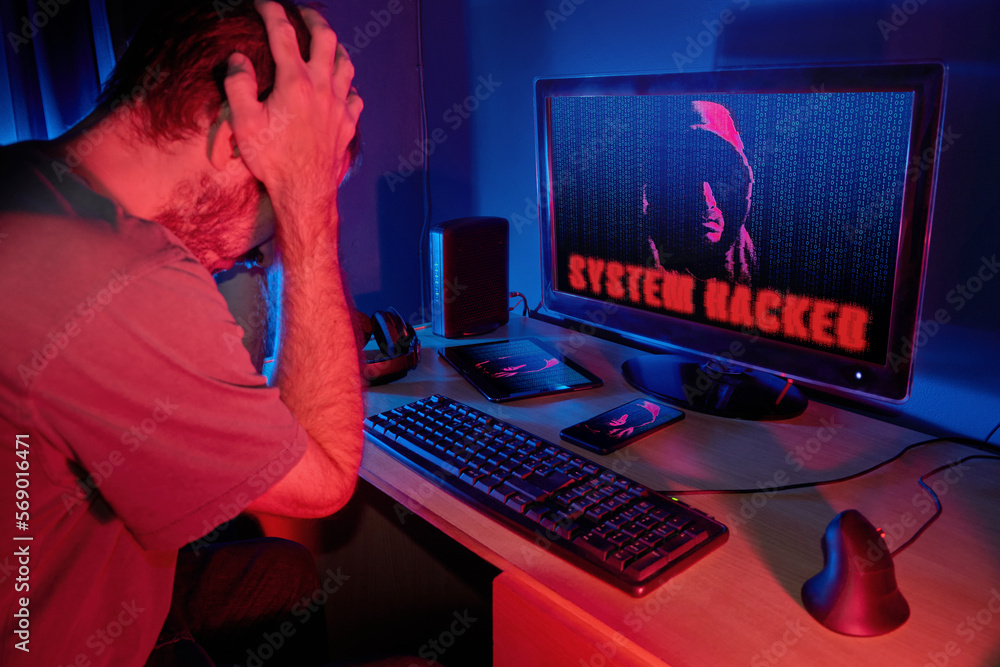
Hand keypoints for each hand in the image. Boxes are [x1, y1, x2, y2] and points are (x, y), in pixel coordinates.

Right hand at [223, 1, 362, 217]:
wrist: (304, 192)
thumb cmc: (272, 159)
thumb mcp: (244, 122)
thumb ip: (238, 84)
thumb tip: (239, 59)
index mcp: (295, 82)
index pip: (283, 34)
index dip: (272, 12)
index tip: (263, 2)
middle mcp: (322, 88)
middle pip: (325, 39)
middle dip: (313, 19)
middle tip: (302, 13)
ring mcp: (340, 106)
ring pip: (346, 64)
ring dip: (336, 48)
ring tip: (328, 43)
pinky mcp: (348, 124)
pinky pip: (355, 96)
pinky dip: (349, 85)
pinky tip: (343, 87)